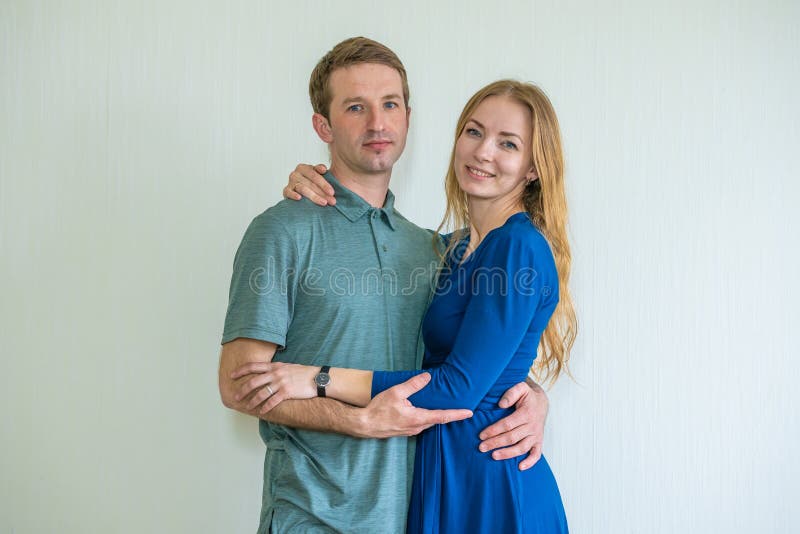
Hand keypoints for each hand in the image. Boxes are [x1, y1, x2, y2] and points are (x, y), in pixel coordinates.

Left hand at [230, 362, 317, 414]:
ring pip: (261, 393)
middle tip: (236, 396)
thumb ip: (276, 369)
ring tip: (247, 407)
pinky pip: (273, 401)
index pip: (253, 366)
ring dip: (252, 401)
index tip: (232, 375)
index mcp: (275, 366)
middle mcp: (276, 373)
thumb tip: (266, 373)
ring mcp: (281, 383)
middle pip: (254, 381)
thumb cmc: (304, 373)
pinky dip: (266, 407)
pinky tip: (262, 412)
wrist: (318, 378)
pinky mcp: (287, 392)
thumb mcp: (288, 367)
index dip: (241, 370)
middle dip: (243, 389)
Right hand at [283, 163, 335, 205]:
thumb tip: (323, 169)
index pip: (314, 175)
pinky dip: (293, 195)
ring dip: (314, 197)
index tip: (332, 192)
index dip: (324, 184)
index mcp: (303, 168)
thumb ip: (322, 171)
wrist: (305, 194)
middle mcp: (295, 174)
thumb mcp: (320, 176)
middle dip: (322, 193)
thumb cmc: (314, 184)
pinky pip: (288, 192)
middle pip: (310, 183)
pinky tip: (299, 198)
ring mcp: (290, 182)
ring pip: (303, 189)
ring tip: (324, 203)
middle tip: (332, 201)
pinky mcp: (286, 191)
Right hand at [358, 373, 472, 437]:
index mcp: (418, 418)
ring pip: (428, 423)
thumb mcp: (396, 392)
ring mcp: (411, 431)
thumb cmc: (379, 409)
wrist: (364, 424)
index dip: (457, 414)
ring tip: (447, 409)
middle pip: (437, 420)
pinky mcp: (405, 431)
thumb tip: (428, 377)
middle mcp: (417, 427)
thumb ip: (413, 385)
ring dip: (437, 416)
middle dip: (449, 415)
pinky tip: (425, 412)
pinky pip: (420, 424)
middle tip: (461, 408)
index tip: (469, 413)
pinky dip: (426, 418)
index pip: (443, 416)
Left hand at [478, 381, 547, 470]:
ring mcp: (536, 435)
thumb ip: (511, 393)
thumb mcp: (521, 388)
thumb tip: (501, 404)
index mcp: (526, 413)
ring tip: (493, 456)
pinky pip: (537, 454)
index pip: (507, 424)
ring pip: (522, 447)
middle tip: (481, 448)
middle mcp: (532, 426)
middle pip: (512, 437)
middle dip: (495, 443)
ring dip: (508, 453)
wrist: (542, 402)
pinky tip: (520, 467)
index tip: (481, 435)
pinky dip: (530, 462)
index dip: (494, 431)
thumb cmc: (527, 395)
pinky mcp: (539, 441)